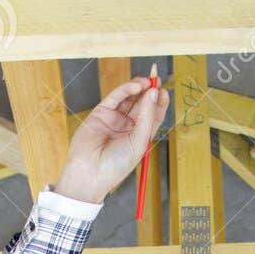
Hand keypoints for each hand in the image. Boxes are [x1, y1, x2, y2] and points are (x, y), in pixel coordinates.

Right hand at [50, 75, 168, 204]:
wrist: (90, 172)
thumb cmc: (115, 165)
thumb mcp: (138, 141)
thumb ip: (146, 116)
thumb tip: (154, 93)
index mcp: (140, 137)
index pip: (153, 116)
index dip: (159, 103)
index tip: (165, 92)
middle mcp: (128, 127)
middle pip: (142, 104)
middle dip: (150, 92)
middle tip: (157, 81)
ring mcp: (114, 119)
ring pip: (129, 98)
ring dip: (139, 87)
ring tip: (147, 82)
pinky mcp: (100, 112)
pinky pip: (115, 97)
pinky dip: (125, 89)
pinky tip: (135, 86)